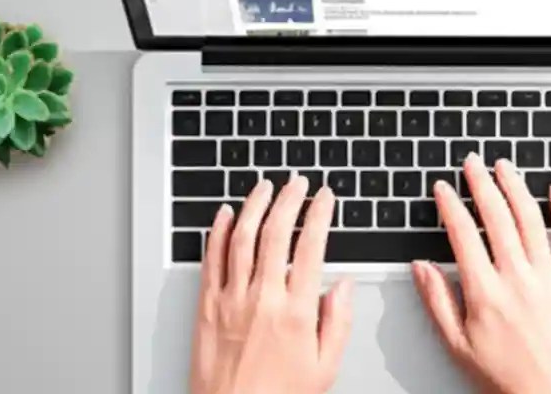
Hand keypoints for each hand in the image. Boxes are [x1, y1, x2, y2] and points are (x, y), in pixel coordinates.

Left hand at [191, 177, 352, 393]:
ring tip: (264, 187)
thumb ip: (338, 323)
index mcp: (296, 313)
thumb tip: (344, 287)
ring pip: (241, 238)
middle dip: (289, 200)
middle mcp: (263, 299)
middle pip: (276, 233)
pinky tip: (225, 215)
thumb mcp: (323, 368)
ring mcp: (231, 300)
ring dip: (254, 205)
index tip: (325, 197)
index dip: (320, 215)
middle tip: (297, 183)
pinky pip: (211, 259)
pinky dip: (218, 231)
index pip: (311, 247)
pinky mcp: (206, 306)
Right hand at [412, 156, 550, 393]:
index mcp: (485, 293)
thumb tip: (421, 267)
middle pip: (496, 217)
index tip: (443, 188)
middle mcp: (517, 279)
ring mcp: (549, 278)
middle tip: (472, 163)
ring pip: (530, 218)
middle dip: (480, 183)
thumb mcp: (459, 346)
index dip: (450, 205)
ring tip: (503, 167)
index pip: (463, 234)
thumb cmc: (508, 378)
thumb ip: (437, 302)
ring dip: (515, 186)